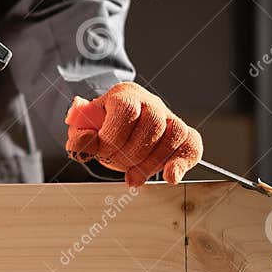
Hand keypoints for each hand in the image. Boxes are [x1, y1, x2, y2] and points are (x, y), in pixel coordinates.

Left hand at [65, 82, 201, 187]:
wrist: (116, 125)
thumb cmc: (101, 128)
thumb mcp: (83, 129)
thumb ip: (79, 136)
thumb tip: (84, 142)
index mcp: (124, 95)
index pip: (126, 110)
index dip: (113, 137)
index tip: (102, 153)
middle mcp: (150, 102)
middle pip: (153, 123)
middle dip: (132, 153)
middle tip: (119, 166)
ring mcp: (169, 117)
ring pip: (174, 134)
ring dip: (152, 163)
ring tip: (134, 176)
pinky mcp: (183, 135)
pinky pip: (192, 144)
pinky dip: (182, 162)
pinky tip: (170, 176)